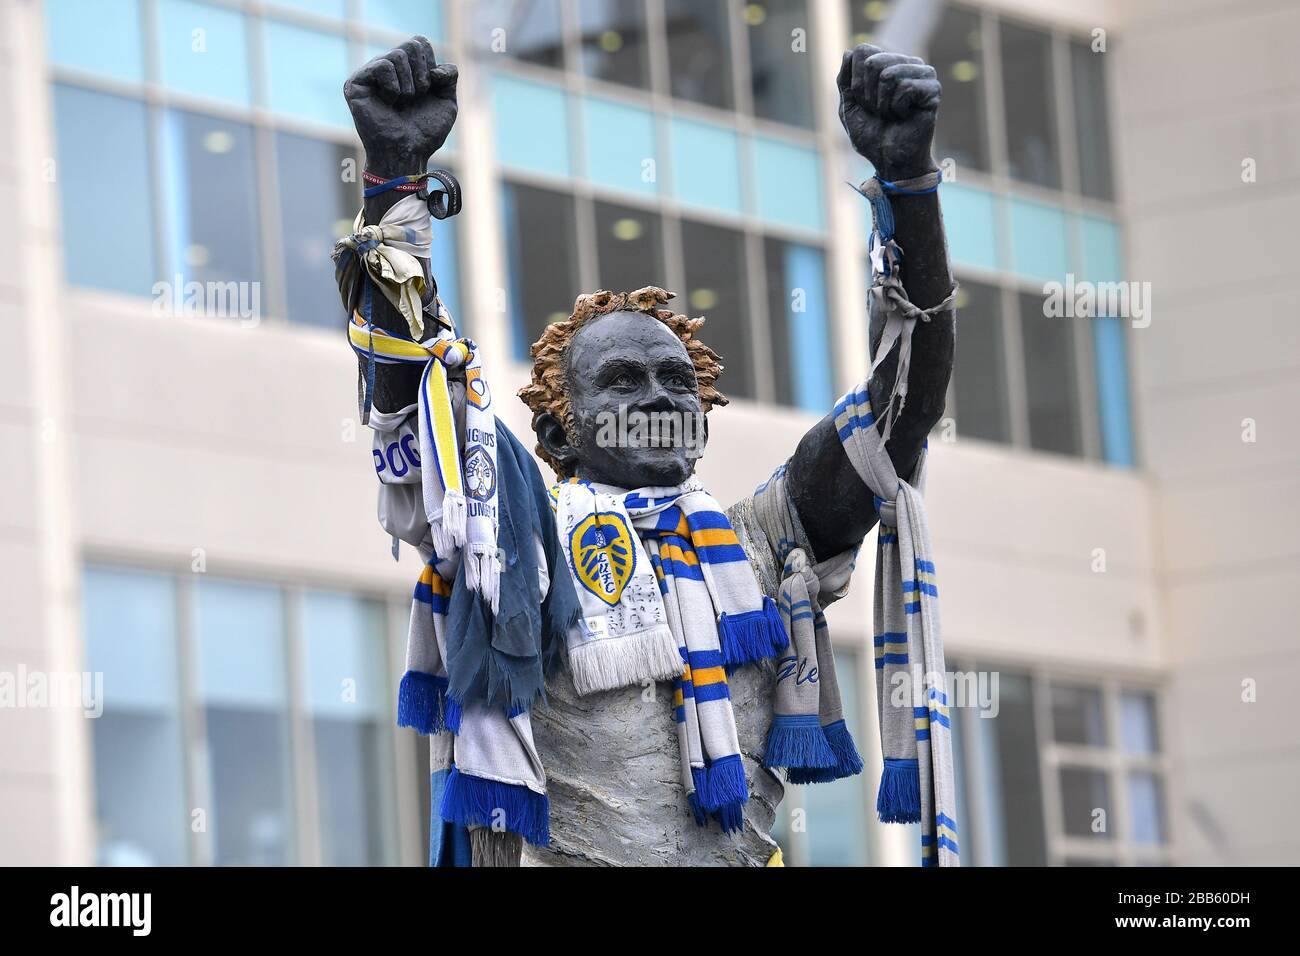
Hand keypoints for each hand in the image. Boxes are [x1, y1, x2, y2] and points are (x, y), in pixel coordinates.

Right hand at [344, 36, 457, 176]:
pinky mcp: (356, 82)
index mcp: (405, 68)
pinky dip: (393, 88)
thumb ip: (449, 76)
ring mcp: (369, 73)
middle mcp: (386, 66)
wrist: (407, 153)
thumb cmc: (424, 132)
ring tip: (400, 104)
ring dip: (409, 86)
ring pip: (398, 54)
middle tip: (414, 99)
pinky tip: (387, 104)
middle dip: (422, 75)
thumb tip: (435, 68)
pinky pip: (383, 66)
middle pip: (412, 44)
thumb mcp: (447, 102)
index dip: (431, 66)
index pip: (420, 42)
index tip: (427, 90)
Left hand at [837, 44, 939, 180]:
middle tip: (878, 111)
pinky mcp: (933, 89)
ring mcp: (923, 74)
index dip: (856, 82)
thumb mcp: (849, 106)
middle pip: (874, 62)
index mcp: (887, 63)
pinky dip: (897, 108)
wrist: (889, 160)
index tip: (864, 102)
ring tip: (891, 114)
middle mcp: (906, 63)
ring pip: (888, 75)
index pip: (863, 50)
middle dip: (867, 94)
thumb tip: (849, 52)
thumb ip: (844, 80)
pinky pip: (905, 88)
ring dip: (882, 103)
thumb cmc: (871, 135)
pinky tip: (905, 116)